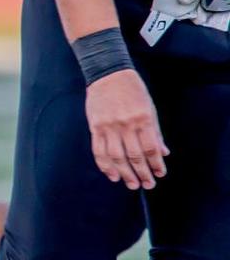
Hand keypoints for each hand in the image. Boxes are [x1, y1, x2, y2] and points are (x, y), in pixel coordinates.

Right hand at [85, 68, 167, 189]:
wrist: (108, 74)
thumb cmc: (132, 90)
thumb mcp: (150, 108)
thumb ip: (155, 132)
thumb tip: (163, 152)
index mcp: (143, 119)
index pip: (151, 148)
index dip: (156, 164)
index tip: (160, 174)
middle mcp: (126, 125)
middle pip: (135, 155)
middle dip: (142, 173)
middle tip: (148, 185)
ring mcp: (109, 127)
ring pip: (117, 157)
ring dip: (125, 173)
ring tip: (132, 184)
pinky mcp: (95, 127)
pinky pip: (99, 151)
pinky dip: (105, 165)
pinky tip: (111, 175)